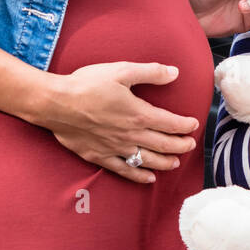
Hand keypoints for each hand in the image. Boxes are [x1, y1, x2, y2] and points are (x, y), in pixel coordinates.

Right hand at [41, 62, 199, 183]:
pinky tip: (148, 179)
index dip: (185, 125)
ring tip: (176, 163)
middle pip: (163, 145)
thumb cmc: (87, 85)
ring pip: (148, 160)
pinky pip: (124, 170)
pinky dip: (139, 175)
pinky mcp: (100, 156)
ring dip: (165, 162)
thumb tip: (174, 72)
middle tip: (190, 145)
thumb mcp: (121, 70)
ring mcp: (116, 148)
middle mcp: (131, 135)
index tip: (194, 125)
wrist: (55, 103)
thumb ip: (150, 72)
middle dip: (180, 146)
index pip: (171, 123)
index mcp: (139, 114)